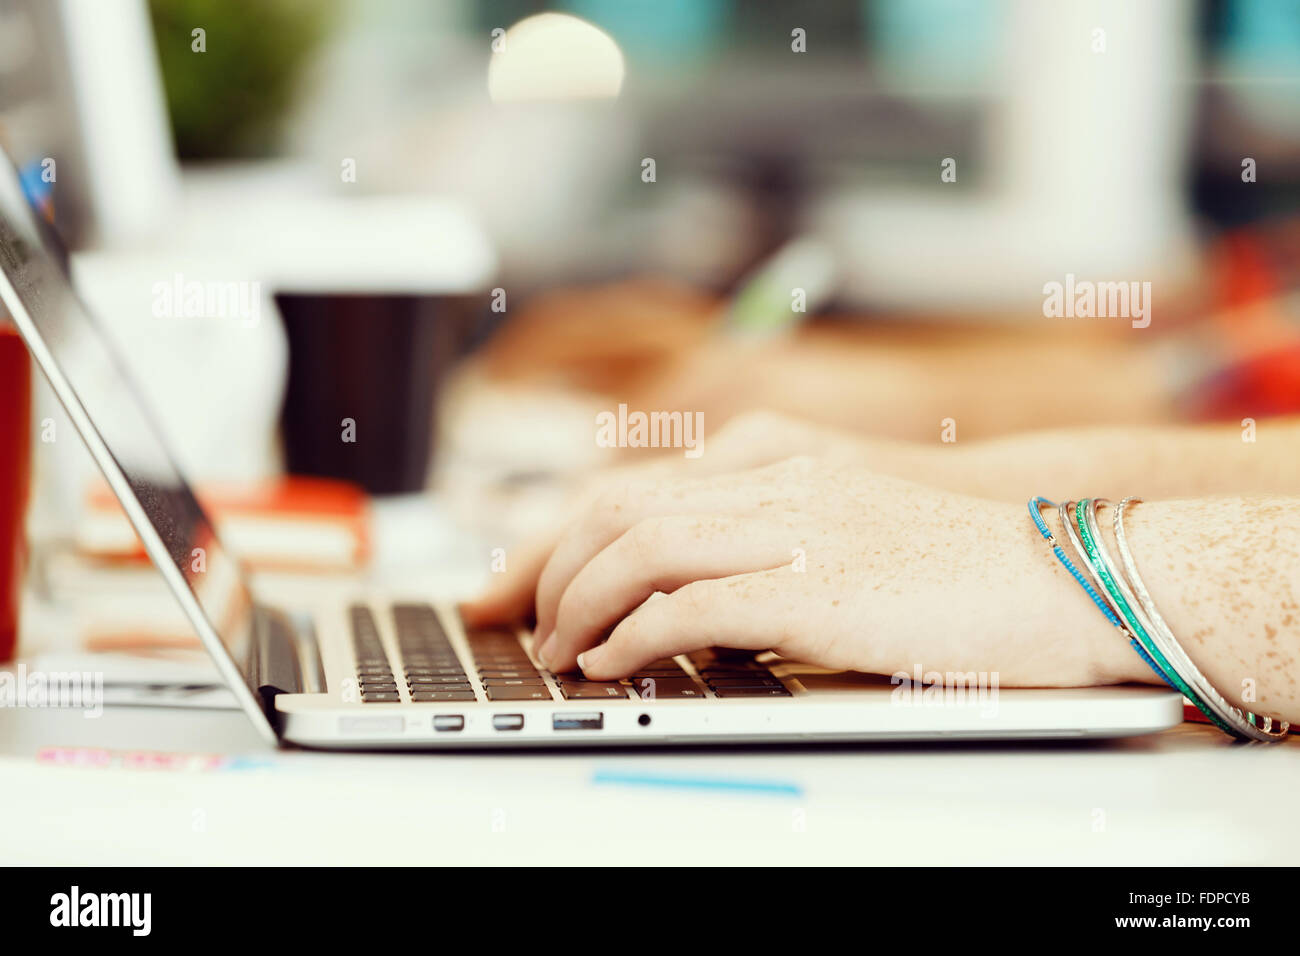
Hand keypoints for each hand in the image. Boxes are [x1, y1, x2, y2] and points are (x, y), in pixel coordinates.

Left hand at [523, 457, 1131, 684]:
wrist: (1063, 570)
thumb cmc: (963, 562)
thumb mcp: (847, 535)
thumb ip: (768, 553)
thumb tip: (693, 614)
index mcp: (776, 463)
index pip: (633, 485)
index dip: (560, 532)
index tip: (520, 579)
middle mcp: (773, 481)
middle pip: (617, 507)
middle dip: (546, 566)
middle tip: (516, 618)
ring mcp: (792, 527)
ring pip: (638, 547)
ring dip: (579, 603)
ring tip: (558, 651)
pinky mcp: (815, 585)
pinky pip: (688, 605)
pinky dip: (633, 636)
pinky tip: (612, 665)